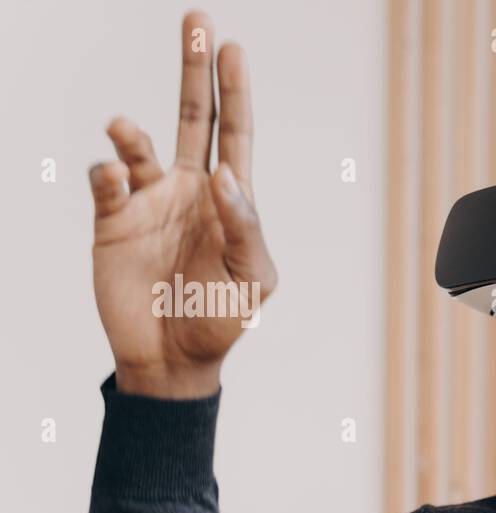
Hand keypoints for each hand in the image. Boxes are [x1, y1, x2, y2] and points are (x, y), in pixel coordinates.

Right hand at [89, 10, 276, 397]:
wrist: (173, 360)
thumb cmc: (222, 319)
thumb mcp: (252, 279)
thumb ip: (245, 227)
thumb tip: (224, 175)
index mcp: (229, 200)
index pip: (235, 135)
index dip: (234, 92)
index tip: (233, 48)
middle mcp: (189, 191)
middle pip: (193, 118)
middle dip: (194, 70)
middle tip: (197, 22)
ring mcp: (149, 203)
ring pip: (139, 148)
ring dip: (131, 134)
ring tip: (123, 130)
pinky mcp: (112, 222)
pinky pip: (106, 185)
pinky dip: (106, 173)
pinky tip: (112, 174)